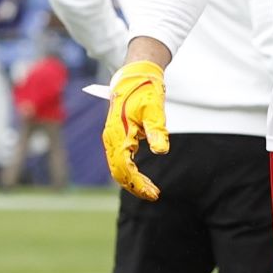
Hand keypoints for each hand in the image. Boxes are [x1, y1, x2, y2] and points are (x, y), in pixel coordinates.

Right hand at [102, 60, 168, 199]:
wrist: (134, 77)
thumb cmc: (145, 93)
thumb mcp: (155, 110)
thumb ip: (157, 131)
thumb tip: (161, 151)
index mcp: (118, 134)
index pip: (124, 167)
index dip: (137, 182)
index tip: (153, 193)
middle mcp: (111, 139)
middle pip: (118, 171)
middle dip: (135, 186)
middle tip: (155, 195)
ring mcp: (112, 138)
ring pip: (118, 167)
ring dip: (132, 181)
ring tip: (151, 191)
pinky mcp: (116, 137)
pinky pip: (120, 160)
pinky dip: (130, 172)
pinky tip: (142, 179)